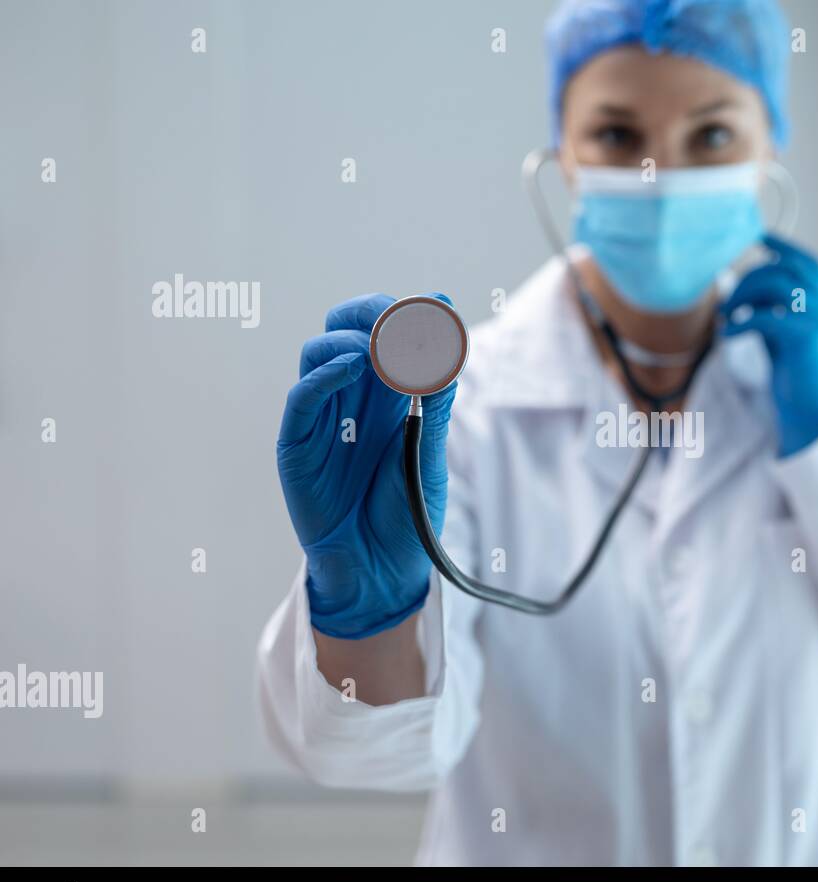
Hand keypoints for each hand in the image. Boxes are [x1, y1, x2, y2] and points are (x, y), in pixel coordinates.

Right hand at [276, 293, 456, 638]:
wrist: (383, 572)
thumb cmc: (407, 514)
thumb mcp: (430, 452)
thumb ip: (435, 397)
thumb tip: (451, 333)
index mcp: (389, 395)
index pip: (387, 334)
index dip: (407, 313)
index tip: (438, 304)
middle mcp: (352, 398)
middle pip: (347, 329)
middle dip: (373, 313)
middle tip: (401, 318)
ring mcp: (322, 418)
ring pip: (319, 352)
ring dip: (350, 339)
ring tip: (381, 348)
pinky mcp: (298, 444)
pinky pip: (303, 396)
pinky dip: (325, 373)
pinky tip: (353, 365)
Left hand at [721, 235, 817, 456]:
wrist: (814, 410)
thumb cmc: (797, 371)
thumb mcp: (785, 332)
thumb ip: (771, 307)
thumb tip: (738, 287)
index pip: (805, 260)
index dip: (781, 245)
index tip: (757, 236)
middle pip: (784, 266)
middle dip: (750, 276)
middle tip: (729, 301)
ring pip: (775, 284)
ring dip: (743, 296)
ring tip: (727, 316)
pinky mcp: (804, 337)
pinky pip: (766, 316)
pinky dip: (740, 322)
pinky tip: (728, 333)